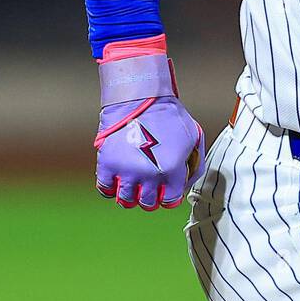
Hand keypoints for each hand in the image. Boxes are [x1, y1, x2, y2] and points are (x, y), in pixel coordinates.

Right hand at [94, 54, 204, 210]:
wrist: (141, 97)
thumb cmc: (169, 116)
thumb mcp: (193, 137)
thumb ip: (195, 164)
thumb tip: (186, 185)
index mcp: (172, 169)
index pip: (170, 201)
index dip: (168, 197)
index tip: (165, 190)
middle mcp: (149, 175)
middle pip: (147, 203)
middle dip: (150, 197)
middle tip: (149, 187)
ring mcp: (127, 171)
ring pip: (126, 201)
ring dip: (130, 195)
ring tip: (133, 183)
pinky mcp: (107, 164)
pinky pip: (105, 189)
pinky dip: (110, 188)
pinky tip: (117, 178)